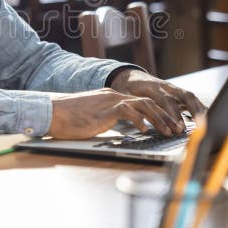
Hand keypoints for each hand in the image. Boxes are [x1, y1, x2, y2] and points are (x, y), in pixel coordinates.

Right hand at [48, 88, 178, 139]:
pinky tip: (145, 131)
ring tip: (168, 131)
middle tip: (175, 129)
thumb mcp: (92, 118)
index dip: (156, 112)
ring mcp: (111, 101)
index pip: (140, 101)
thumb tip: (114, 129)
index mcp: (111, 97)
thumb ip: (105, 119)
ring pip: (143, 105)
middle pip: (147, 101)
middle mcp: (114, 95)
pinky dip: (140, 120)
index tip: (167, 123)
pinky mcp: (106, 109)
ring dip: (159, 119)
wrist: (52, 112)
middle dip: (164, 116)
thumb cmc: (68, 119)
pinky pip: (129, 112)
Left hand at [109, 69, 205, 133]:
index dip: (174, 114)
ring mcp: (172, 88)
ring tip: (205, 123)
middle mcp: (165, 86)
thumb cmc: (127, 88)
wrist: (130, 76)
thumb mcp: (125, 96)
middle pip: (184, 95)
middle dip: (192, 111)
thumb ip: (132, 106)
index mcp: (153, 87)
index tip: (179, 127)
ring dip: (198, 109)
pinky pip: (190, 98)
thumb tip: (138, 119)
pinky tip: (205, 117)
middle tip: (197, 126)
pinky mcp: (176, 92)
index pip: (167, 100)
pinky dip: (199, 107)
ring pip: (189, 96)